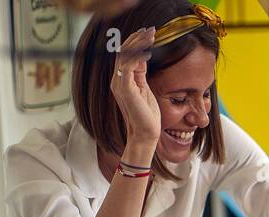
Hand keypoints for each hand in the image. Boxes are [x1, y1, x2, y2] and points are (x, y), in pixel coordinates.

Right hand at [111, 27, 159, 149]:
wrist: (145, 134)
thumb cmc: (147, 115)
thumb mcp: (145, 89)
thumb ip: (141, 74)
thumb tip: (142, 57)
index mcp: (121, 80)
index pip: (125, 55)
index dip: (136, 43)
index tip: (148, 34)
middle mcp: (117, 80)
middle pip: (123, 52)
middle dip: (137, 39)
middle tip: (150, 30)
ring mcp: (119, 84)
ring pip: (125, 56)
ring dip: (138, 43)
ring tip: (150, 35)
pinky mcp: (125, 89)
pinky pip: (129, 66)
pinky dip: (138, 56)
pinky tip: (148, 52)